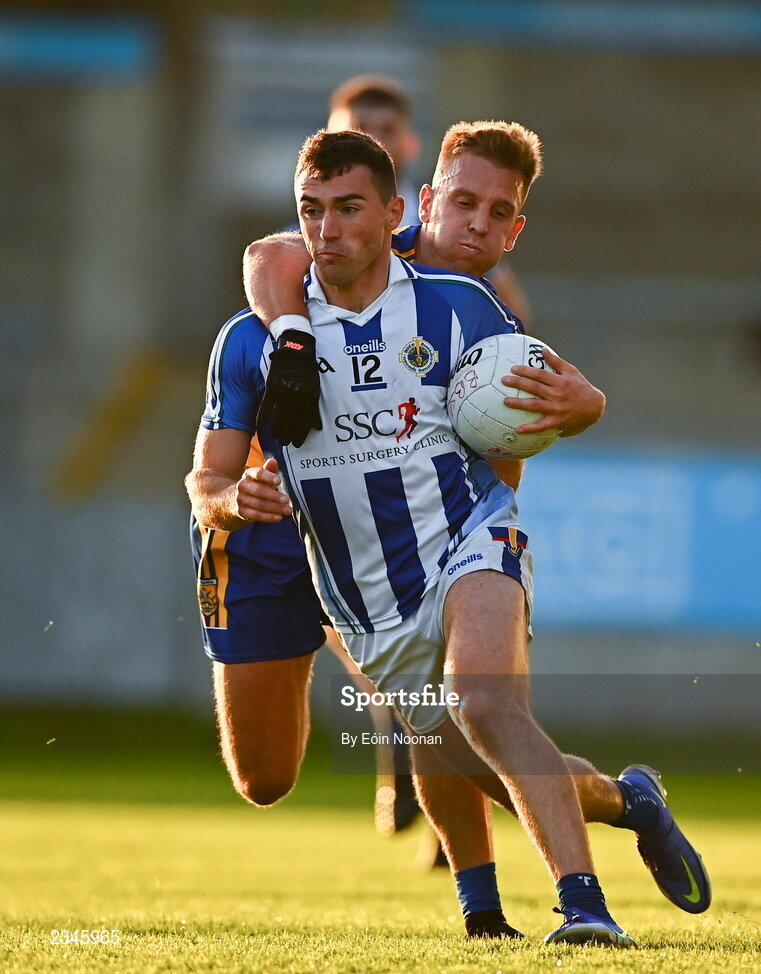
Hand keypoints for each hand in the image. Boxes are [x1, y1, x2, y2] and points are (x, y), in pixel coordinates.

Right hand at [235, 458, 292, 521]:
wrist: (231, 500)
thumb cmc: (254, 486)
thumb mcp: (261, 477)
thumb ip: (269, 470)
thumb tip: (273, 461)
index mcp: (248, 474)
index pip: (258, 473)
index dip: (268, 477)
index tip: (279, 481)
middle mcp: (242, 485)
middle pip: (258, 490)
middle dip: (274, 495)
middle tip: (287, 499)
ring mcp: (240, 499)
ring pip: (259, 504)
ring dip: (275, 508)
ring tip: (288, 510)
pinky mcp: (241, 512)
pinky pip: (256, 515)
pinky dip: (268, 517)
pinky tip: (279, 517)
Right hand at [257, 330, 321, 446]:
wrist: (295, 351)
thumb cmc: (307, 371)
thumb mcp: (315, 389)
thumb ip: (314, 409)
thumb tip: (318, 428)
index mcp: (309, 397)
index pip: (305, 422)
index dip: (300, 435)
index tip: (296, 444)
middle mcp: (297, 396)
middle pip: (291, 422)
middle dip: (287, 435)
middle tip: (284, 443)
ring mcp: (283, 391)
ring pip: (278, 417)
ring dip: (276, 429)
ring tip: (275, 436)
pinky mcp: (271, 386)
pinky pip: (266, 406)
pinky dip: (262, 417)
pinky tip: (261, 425)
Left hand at [501, 348, 605, 436]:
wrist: (595, 407)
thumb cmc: (581, 387)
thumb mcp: (572, 372)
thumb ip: (556, 362)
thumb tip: (543, 350)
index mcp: (560, 381)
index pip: (540, 374)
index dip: (526, 371)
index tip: (513, 369)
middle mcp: (557, 394)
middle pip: (534, 388)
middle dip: (518, 384)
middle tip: (504, 381)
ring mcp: (557, 409)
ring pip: (535, 405)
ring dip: (519, 404)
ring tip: (505, 401)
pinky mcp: (558, 421)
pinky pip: (542, 426)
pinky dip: (530, 428)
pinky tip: (518, 429)